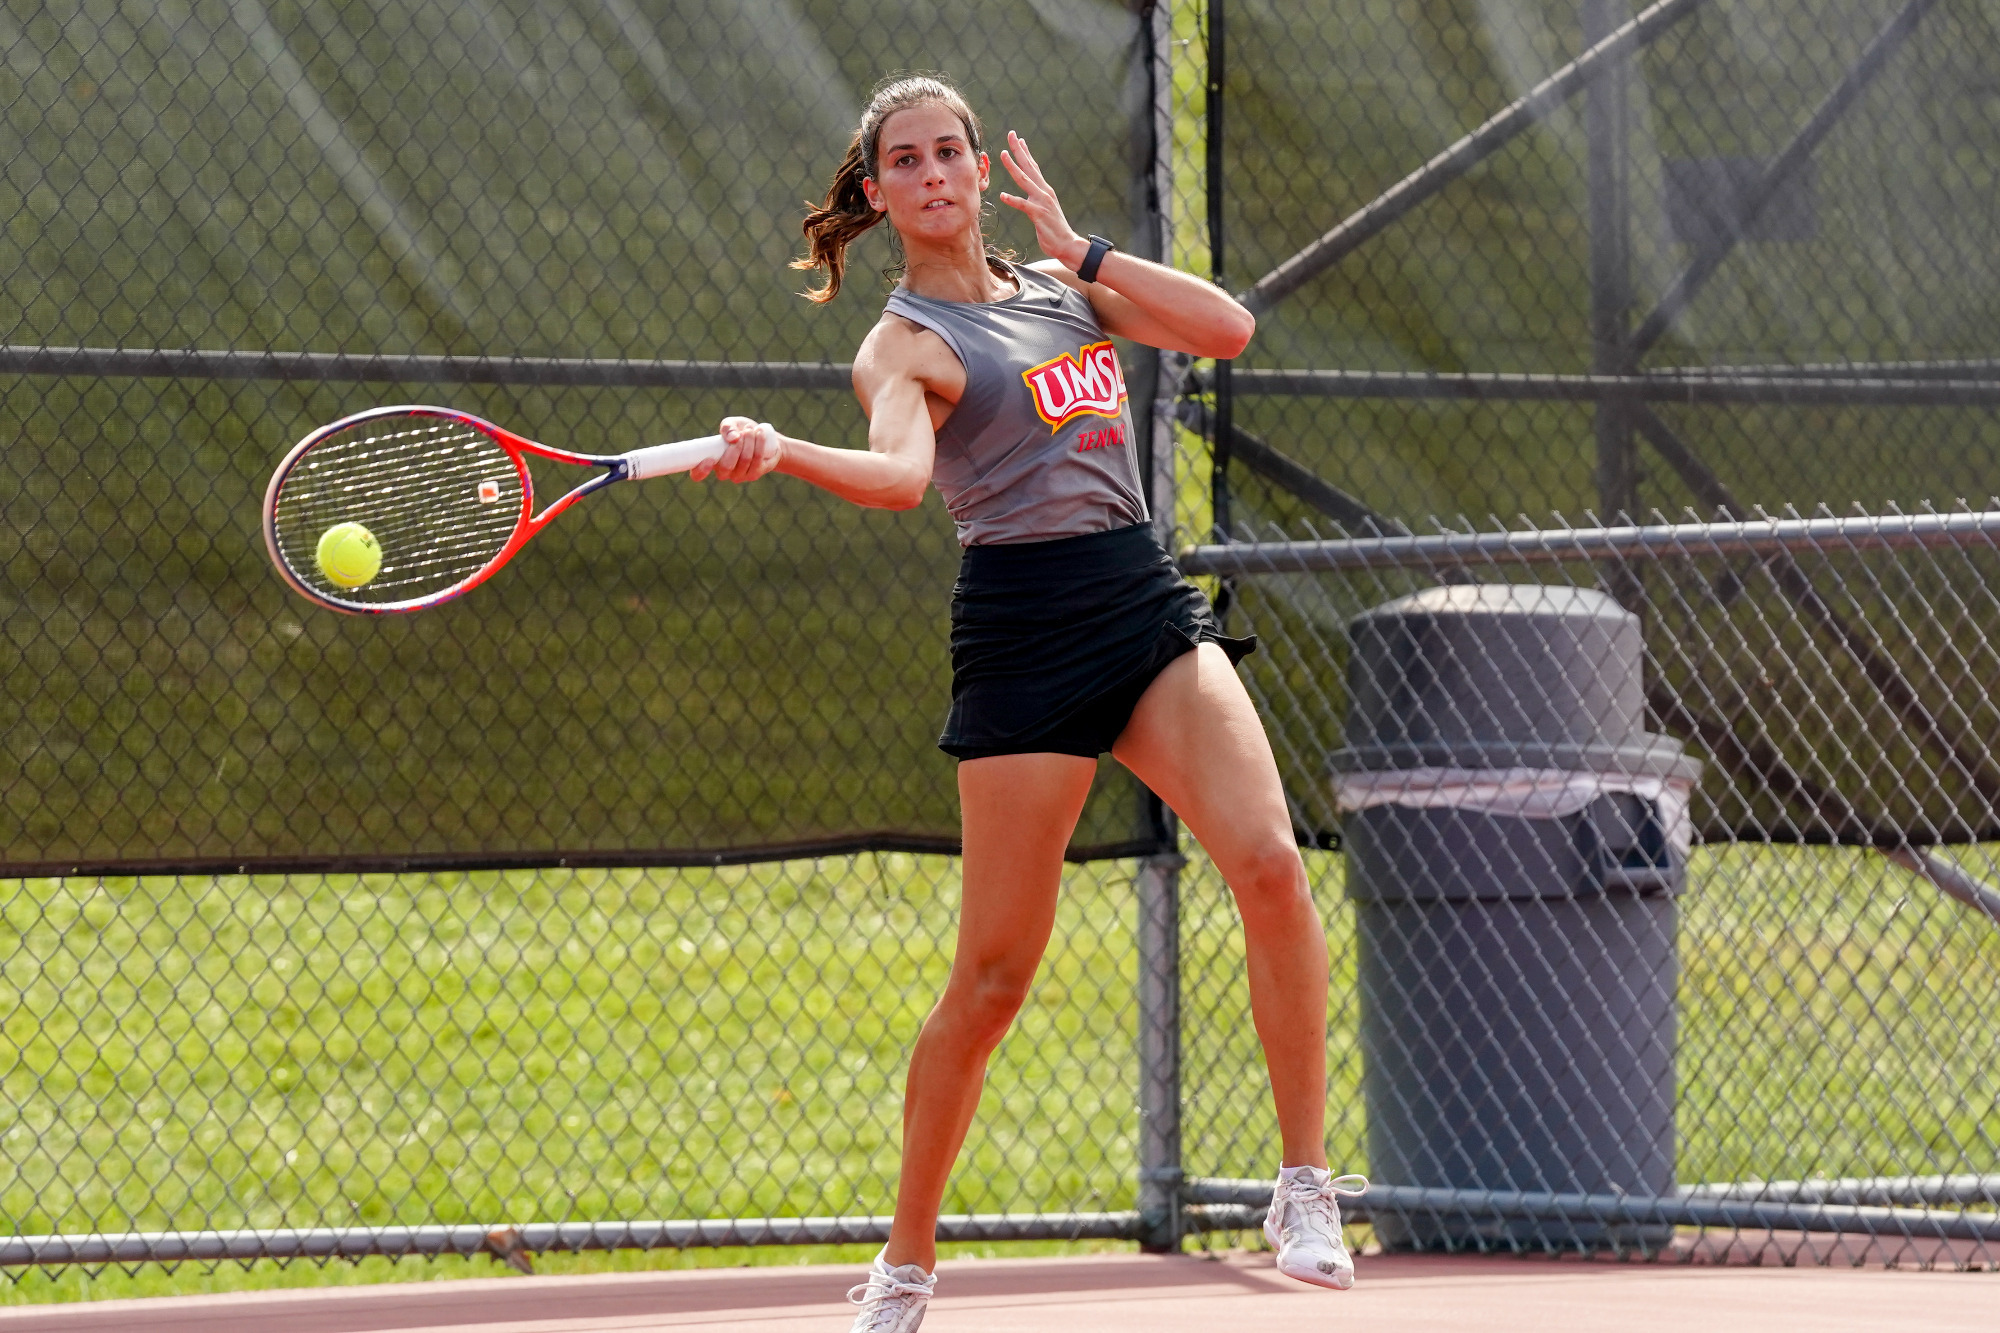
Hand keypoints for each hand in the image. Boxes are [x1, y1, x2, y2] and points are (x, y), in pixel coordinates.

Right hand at [695, 416, 782, 482]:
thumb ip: (728, 427)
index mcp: (709, 462)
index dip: (701, 471)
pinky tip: (759, 433)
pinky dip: (759, 444)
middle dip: (736, 447)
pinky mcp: (753, 475)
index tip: (709, 459)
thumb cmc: (740, 432)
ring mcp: (738, 476)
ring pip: (744, 461)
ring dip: (749, 442)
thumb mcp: (731, 424)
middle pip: (726, 466)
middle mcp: (722, 473)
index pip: (697, 475)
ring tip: (750, 429)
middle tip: (743, 432)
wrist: (761, 438)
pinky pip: (757, 460)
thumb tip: (733, 438)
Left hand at [997, 131, 1088, 271]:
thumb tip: (1031, 194)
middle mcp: (1044, 192)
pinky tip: (1002, 196)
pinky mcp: (1038, 214)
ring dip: (1013, 166)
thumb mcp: (1046, 210)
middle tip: (1011, 134)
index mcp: (1044, 190)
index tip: (1019, 139)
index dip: (1025, 152)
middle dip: (1019, 150)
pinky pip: (1023, 205)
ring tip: (1002, 155)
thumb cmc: (1054, 230)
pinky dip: (1013, 200)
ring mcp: (1042, 202)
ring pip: (1024, 180)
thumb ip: (1038, 200)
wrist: (1068, 244)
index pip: (1033, 167)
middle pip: (1029, 166)